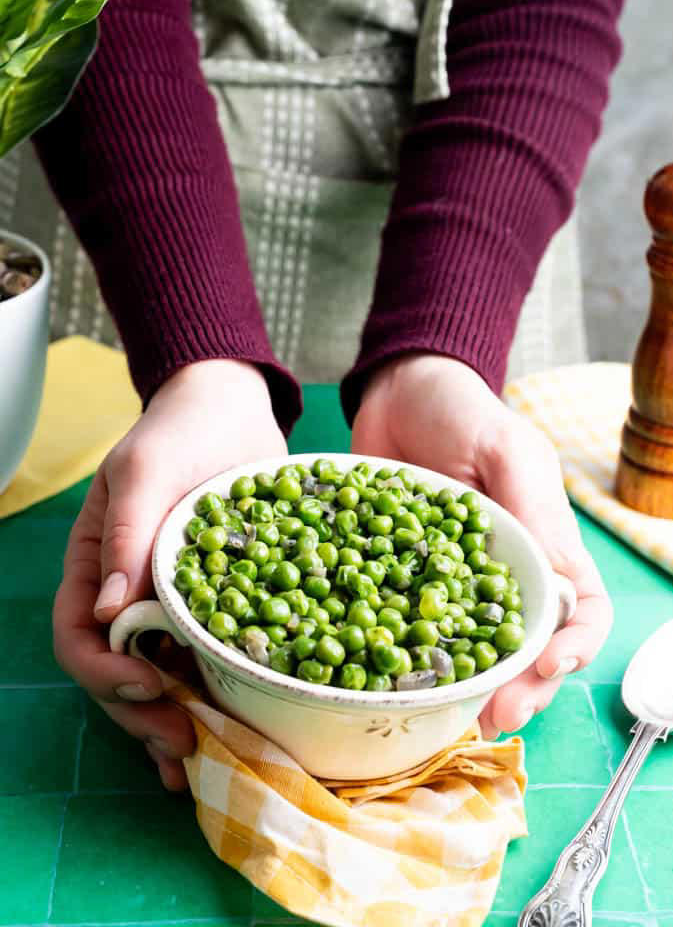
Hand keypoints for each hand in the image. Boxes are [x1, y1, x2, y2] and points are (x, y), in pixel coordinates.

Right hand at [53, 359, 286, 788]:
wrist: (233, 410)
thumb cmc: (175, 433)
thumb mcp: (143, 474)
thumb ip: (127, 537)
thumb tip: (112, 613)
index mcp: (96, 567)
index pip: (80, 636)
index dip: (103, 674)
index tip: (147, 687)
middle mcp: (130, 594)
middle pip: (120, 673)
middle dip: (145, 714)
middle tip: (185, 743)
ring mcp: (176, 603)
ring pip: (165, 677)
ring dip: (178, 723)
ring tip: (205, 761)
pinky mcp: (221, 604)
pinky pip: (212, 659)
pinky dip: (219, 696)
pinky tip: (237, 729)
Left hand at [351, 354, 611, 736]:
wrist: (394, 388)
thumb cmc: (462, 411)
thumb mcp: (506, 450)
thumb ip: (530, 507)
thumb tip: (558, 582)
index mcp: (542, 544)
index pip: (580, 610)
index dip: (574, 647)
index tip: (546, 668)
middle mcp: (500, 573)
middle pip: (525, 647)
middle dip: (519, 688)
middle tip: (496, 715)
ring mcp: (448, 580)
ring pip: (467, 650)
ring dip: (466, 688)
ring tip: (453, 715)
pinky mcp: (399, 576)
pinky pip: (403, 623)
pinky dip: (400, 655)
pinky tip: (386, 678)